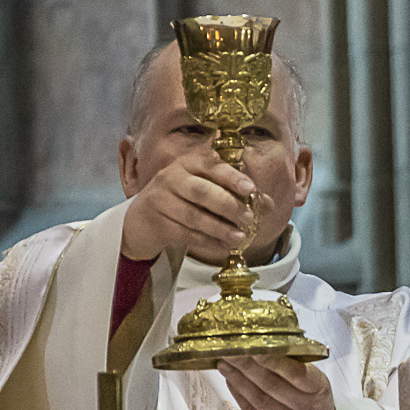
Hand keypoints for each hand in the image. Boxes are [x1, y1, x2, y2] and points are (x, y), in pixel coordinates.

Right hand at [122, 154, 260, 260]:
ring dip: (219, 228)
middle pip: (201, 191)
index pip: (211, 165)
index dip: (232, 177)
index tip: (251, 188)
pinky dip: (207, 241)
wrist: (143, 219)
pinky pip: (185, 233)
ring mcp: (161, 199)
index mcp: (188, 163)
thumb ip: (235, 193)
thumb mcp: (206, 189)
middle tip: (248, 218)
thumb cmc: (183, 199)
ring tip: (239, 237)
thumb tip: (267, 204)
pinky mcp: (156, 223)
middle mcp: (172, 177)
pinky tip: (223, 247)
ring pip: (193, 215)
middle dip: (228, 205)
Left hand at [218, 355, 336, 409]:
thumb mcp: (315, 384)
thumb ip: (297, 363)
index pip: (295, 372)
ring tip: (224, 364)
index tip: (253, 346)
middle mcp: (306, 408)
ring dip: (238, 379)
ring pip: (258, 398)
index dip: (273, 359)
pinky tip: (231, 381)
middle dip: (246, 365)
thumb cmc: (313, 404)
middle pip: (270, 384)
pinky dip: (239, 395)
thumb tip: (274, 337)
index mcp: (318, 388)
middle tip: (229, 350)